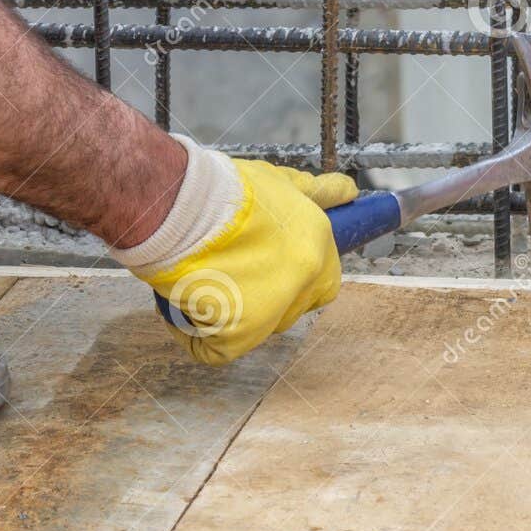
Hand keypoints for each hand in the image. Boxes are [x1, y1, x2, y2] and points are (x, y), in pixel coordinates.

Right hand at [110, 138, 358, 365]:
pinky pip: (217, 350)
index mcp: (316, 244)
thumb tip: (348, 192)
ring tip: (203, 283)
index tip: (268, 265)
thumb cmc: (223, 190)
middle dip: (265, 296)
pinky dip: (196, 336)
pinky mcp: (239, 336)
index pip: (324, 279)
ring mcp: (274, 312)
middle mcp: (303, 280)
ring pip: (257, 329)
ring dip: (232, 315)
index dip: (297, 276)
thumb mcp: (278, 180)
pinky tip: (182, 311)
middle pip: (291, 307)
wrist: (182, 205)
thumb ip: (318, 191)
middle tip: (230, 272)